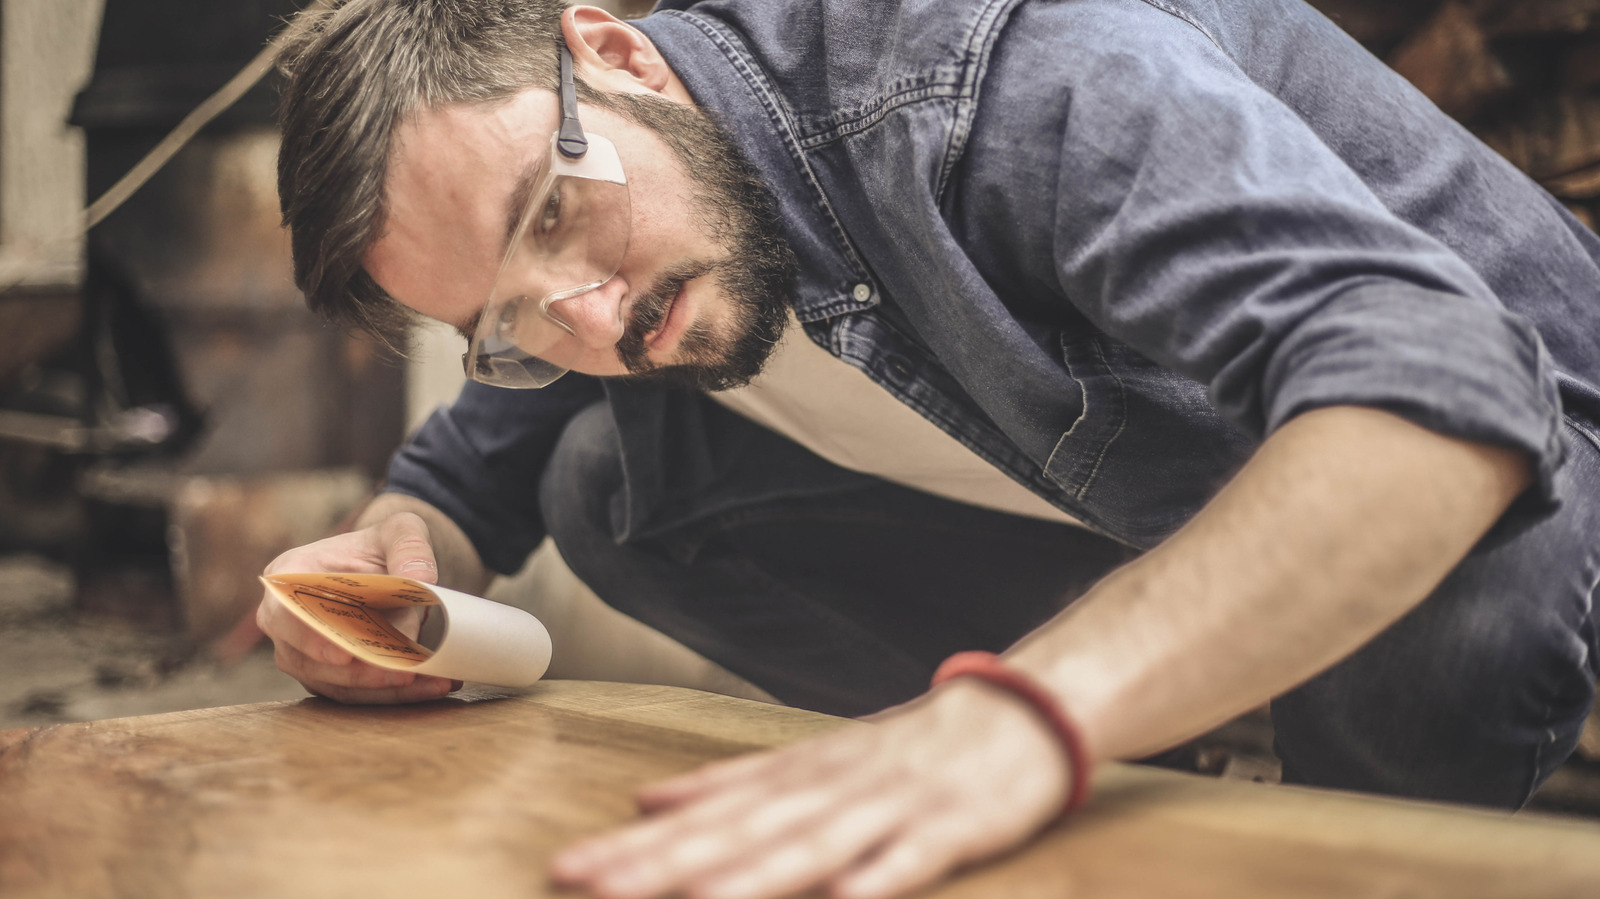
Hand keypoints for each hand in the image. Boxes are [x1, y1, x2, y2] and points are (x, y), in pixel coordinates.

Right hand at [256, 511, 459, 703]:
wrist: (388, 570)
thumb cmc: (381, 547)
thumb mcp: (400, 530)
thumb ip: (410, 546)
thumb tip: (423, 578)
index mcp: (288, 578)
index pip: (285, 613)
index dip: (309, 637)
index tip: (343, 653)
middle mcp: (286, 622)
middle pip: (308, 660)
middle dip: (358, 673)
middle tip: (402, 674)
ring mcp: (304, 654)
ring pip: (335, 684)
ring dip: (382, 689)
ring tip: (430, 681)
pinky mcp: (329, 677)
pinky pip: (356, 695)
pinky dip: (394, 695)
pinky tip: (432, 686)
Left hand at [550, 680, 1072, 898]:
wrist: (1015, 711)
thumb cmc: (907, 748)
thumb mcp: (815, 758)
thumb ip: (735, 782)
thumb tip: (650, 798)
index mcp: (799, 775)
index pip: (707, 815)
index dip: (639, 846)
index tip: (573, 869)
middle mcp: (834, 788)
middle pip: (743, 832)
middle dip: (666, 863)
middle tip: (595, 886)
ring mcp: (894, 805)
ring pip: (815, 845)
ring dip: (754, 875)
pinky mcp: (955, 826)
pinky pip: (914, 858)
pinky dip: (881, 877)